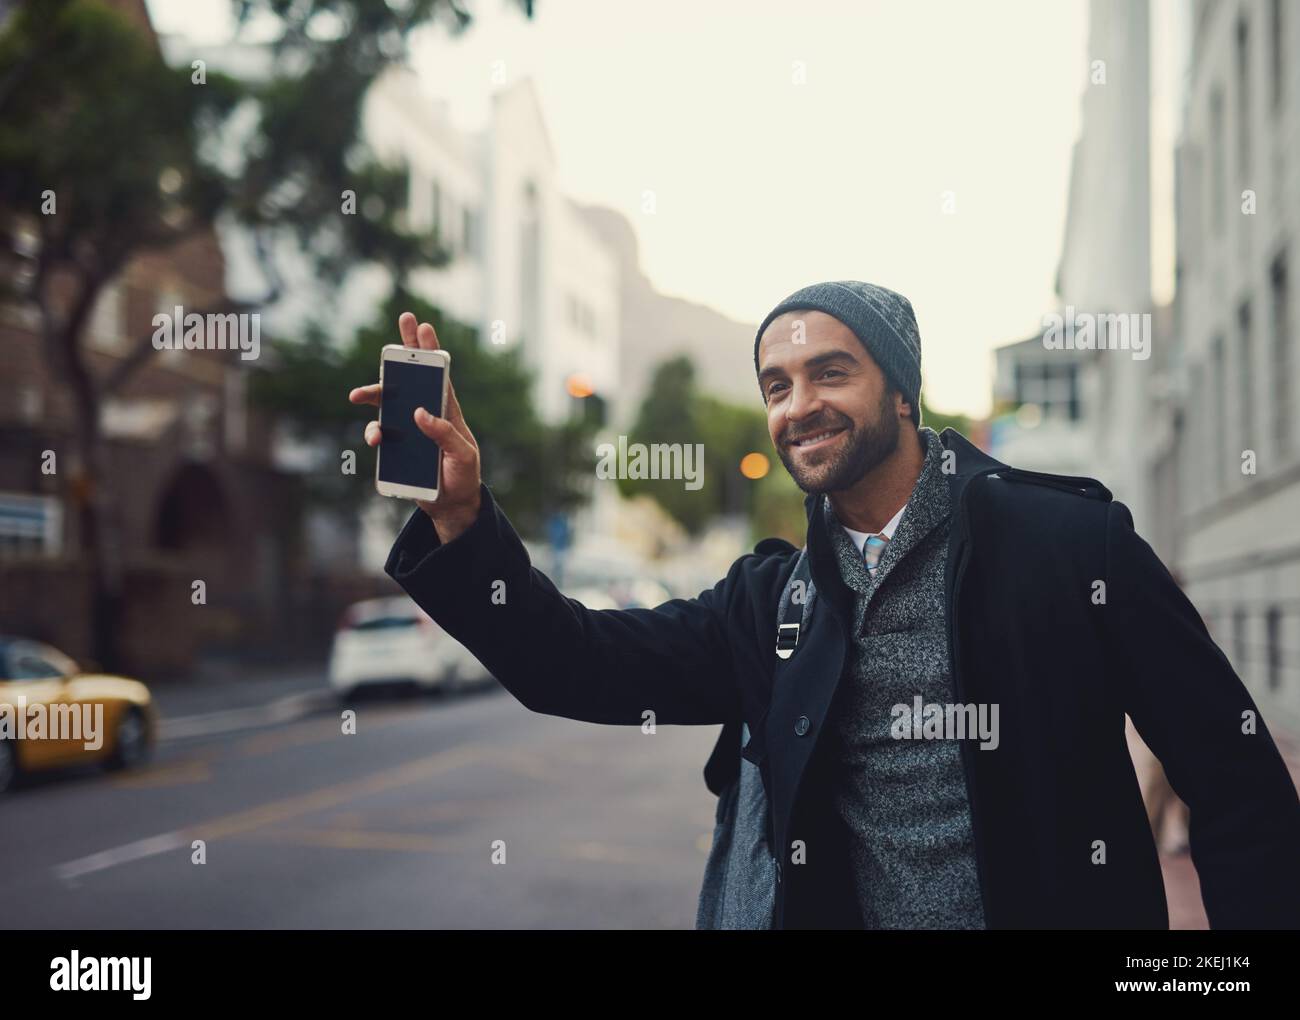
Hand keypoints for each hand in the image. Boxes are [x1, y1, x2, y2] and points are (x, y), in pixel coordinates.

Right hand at [349, 312, 481, 542]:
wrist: (450, 506)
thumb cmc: (464, 476)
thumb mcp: (463, 455)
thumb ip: (444, 434)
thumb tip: (419, 413)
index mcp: (447, 412)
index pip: (438, 376)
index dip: (430, 350)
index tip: (422, 325)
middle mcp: (425, 415)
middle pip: (408, 381)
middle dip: (398, 357)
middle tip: (391, 340)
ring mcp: (408, 430)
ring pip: (386, 405)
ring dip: (373, 396)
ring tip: (357, 396)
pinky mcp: (396, 449)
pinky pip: (379, 434)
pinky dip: (373, 433)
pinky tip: (375, 439)